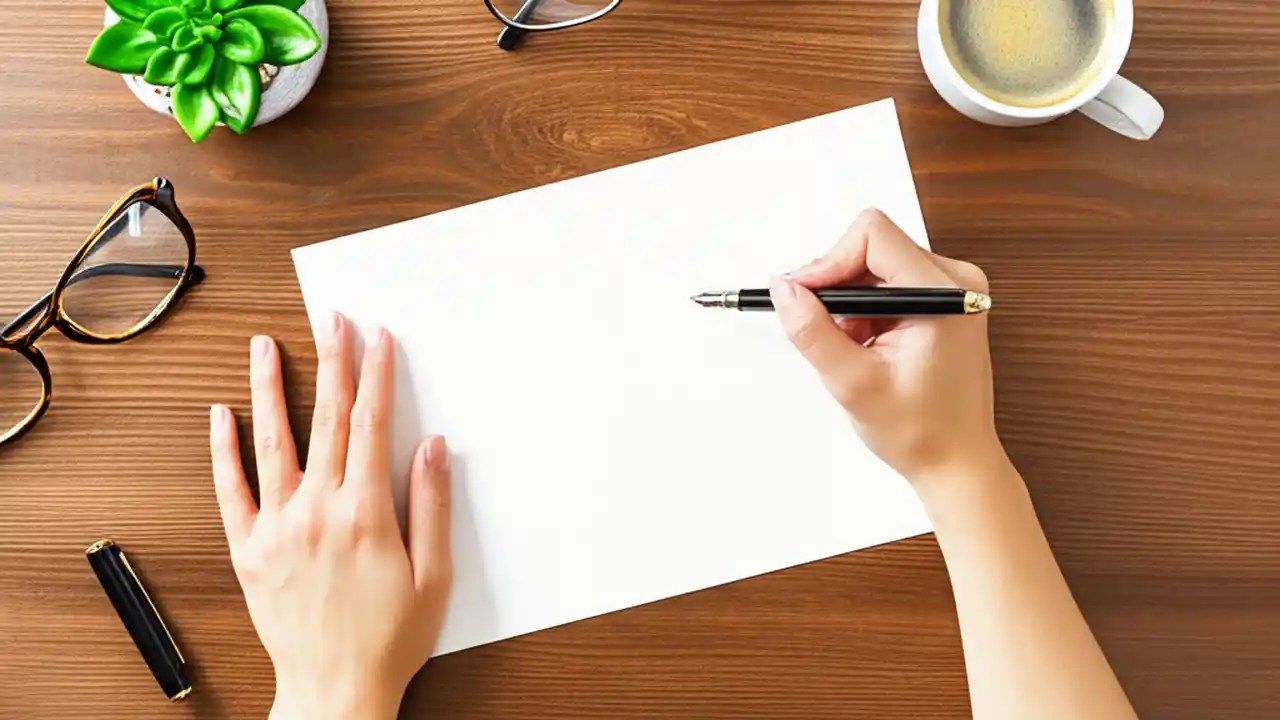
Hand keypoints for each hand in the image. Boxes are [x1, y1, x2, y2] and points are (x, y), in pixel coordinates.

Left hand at [208, 317, 451, 719]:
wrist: (335, 691)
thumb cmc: (390, 639)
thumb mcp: (434, 575)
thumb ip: (432, 505)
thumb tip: (433, 446)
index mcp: (366, 513)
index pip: (372, 425)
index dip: (376, 375)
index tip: (377, 338)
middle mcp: (317, 510)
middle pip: (328, 420)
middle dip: (333, 362)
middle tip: (332, 320)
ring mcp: (278, 528)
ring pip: (273, 442)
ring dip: (271, 389)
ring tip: (266, 347)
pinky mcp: (249, 550)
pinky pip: (231, 490)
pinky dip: (224, 450)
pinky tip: (222, 415)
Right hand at [770, 209, 1004, 490]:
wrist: (956, 461)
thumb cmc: (921, 431)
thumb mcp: (852, 383)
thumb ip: (812, 331)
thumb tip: (783, 289)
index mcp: (943, 293)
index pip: (872, 235)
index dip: (829, 261)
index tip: (805, 297)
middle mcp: (954, 281)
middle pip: (871, 247)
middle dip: (838, 289)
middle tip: (827, 335)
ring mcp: (951, 290)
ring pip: (874, 266)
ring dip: (850, 304)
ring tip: (853, 350)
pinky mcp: (941, 301)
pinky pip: (886, 285)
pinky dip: (865, 313)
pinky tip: (868, 348)